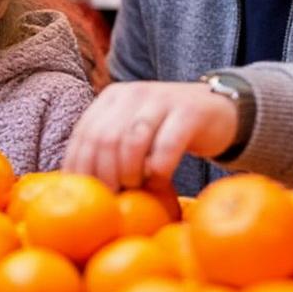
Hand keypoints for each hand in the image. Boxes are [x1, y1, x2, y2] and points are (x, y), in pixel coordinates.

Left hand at [62, 81, 238, 190]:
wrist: (218, 111)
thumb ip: (107, 148)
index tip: (88, 195)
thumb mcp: (132, 131)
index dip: (81, 167)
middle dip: (105, 175)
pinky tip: (160, 181)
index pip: (84, 134)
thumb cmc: (167, 132)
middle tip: (114, 198)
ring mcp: (161, 99)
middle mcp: (133, 93)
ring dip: (130, 172)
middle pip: (104, 138)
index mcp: (112, 97)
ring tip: (137, 187)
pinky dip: (159, 169)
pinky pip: (167, 144)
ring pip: (132, 140)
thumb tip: (75, 186)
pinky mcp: (189, 112)